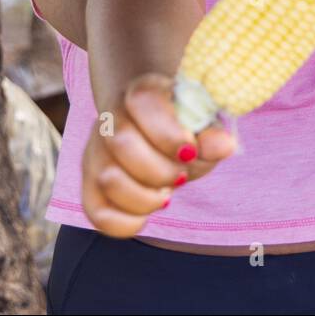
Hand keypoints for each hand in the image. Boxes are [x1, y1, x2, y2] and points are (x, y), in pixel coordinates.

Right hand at [81, 72, 236, 237]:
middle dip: (161, 169)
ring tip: (165, 194)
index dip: (168, 132)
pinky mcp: (90, 185)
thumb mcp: (204, 126)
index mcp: (142, 93)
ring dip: (145, 197)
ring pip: (107, 179)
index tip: (190, 151)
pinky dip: (126, 223)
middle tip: (182, 175)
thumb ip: (212, 135)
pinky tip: (147, 214)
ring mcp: (95, 153)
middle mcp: (111, 119)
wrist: (156, 134)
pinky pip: (96, 213)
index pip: (142, 101)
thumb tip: (224, 145)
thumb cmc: (184, 129)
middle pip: (121, 142)